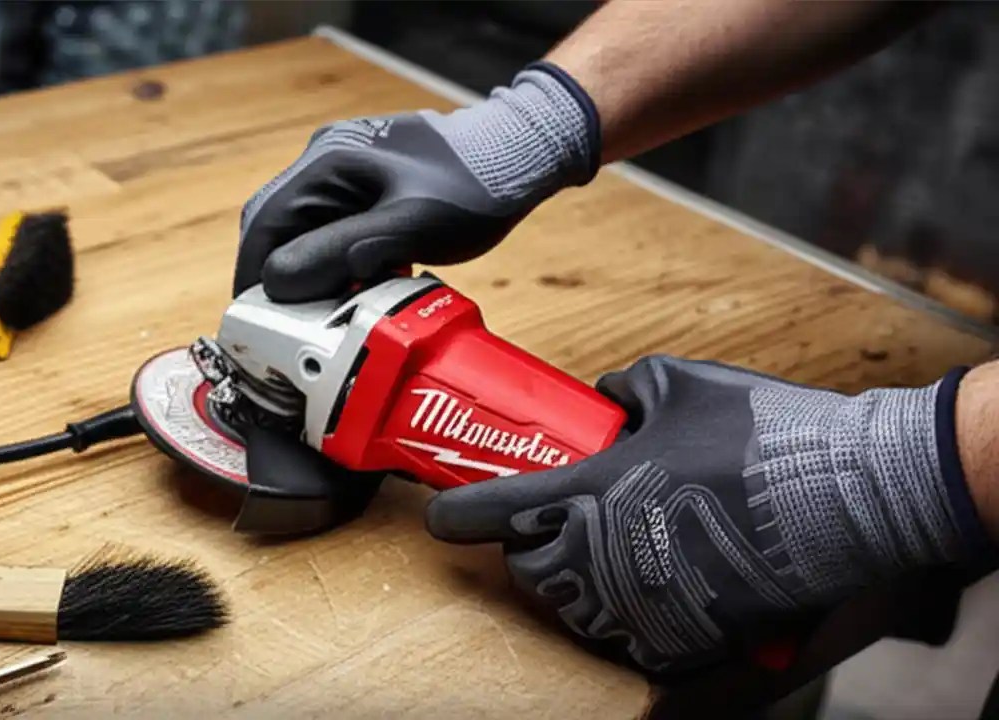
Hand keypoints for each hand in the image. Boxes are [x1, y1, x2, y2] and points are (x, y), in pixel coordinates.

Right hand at [233, 62, 600, 301]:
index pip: (265, 223)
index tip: (253, 320)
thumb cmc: (474, 187)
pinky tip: (356, 287)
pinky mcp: (368, 185)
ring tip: (323, 312)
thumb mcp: (407, 227)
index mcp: (328, 161)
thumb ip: (340, 253)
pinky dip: (334, 261)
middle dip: (278, 277)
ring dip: (308, 271)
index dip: (254, 276)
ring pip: (304, 230)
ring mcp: (347, 170)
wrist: (523, 155)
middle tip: (286, 325)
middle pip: (277, 226)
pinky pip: (333, 227)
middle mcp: (327, 159)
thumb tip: (279, 283)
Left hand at [425, 356, 986, 671]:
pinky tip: (647, 583)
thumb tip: (602, 397)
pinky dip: (622, 615)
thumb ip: (623, 388)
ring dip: (572, 582)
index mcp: (590, 492)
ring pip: (571, 610)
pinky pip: (625, 639)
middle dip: (524, 548)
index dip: (457, 514)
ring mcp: (641, 606)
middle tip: (548, 524)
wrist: (848, 497)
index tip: (442, 514)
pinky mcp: (682, 639)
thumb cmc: (760, 435)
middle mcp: (603, 558)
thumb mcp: (678, 382)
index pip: (492, 512)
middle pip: (524, 572)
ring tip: (604, 550)